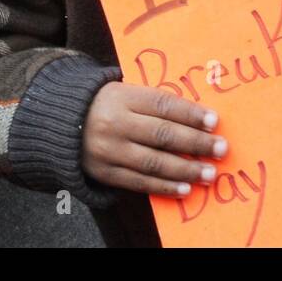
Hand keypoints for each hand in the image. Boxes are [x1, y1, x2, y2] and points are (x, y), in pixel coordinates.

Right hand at [82, 83, 226, 196]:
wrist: (60, 122)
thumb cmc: (107, 104)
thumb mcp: (125, 93)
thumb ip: (156, 103)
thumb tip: (198, 119)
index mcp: (122, 97)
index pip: (163, 105)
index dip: (191, 114)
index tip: (214, 122)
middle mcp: (115, 123)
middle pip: (162, 134)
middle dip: (196, 143)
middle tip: (221, 149)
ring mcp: (108, 150)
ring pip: (153, 162)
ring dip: (186, 169)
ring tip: (209, 173)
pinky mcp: (104, 172)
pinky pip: (139, 182)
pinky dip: (165, 186)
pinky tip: (185, 187)